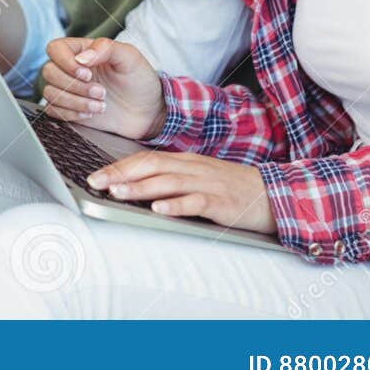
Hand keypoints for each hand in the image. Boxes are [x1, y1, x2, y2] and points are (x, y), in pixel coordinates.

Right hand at [41, 36, 166, 139]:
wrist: (148, 111)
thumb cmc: (139, 80)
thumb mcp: (130, 57)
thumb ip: (106, 48)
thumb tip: (80, 58)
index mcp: (82, 50)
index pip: (55, 48)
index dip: (65, 61)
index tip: (87, 73)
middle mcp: (71, 69)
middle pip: (49, 72)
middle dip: (75, 86)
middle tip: (101, 92)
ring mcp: (69, 90)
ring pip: (50, 93)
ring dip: (75, 101)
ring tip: (101, 105)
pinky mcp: (69, 109)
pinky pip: (53, 110)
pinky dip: (71, 113)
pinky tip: (91, 113)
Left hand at [85, 151, 276, 234]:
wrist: (273, 194)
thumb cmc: (232, 188)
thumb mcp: (199, 178)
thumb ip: (172, 179)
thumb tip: (138, 186)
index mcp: (186, 161)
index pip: (146, 159)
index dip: (119, 166)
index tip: (96, 176)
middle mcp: (193, 168)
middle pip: (152, 166)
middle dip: (121, 174)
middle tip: (97, 182)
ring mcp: (207, 183)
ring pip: (169, 181)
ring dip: (141, 188)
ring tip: (118, 193)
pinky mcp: (221, 201)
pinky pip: (196, 201)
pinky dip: (176, 205)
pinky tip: (160, 209)